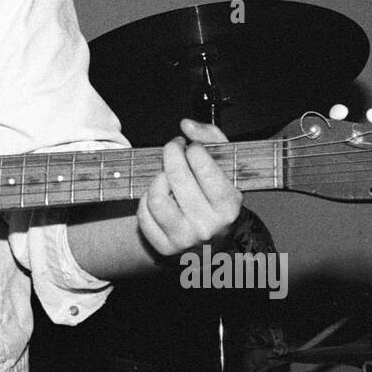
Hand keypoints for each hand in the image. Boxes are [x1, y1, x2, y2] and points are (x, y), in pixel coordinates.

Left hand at [136, 118, 241, 255]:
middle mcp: (208, 225)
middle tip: (174, 148)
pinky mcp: (164, 247)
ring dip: (158, 179)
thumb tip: (186, 124)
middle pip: (177, 177)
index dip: (193, 149)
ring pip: (156, 197)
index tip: (191, 147)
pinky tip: (159, 195)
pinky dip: (147, 199)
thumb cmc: (217, 201)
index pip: (203, 167)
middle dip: (171, 153)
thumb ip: (212, 139)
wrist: (214, 246)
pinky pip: (143, 215)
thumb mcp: (227, 170)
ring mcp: (184, 239)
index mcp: (228, 207)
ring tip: (166, 175)